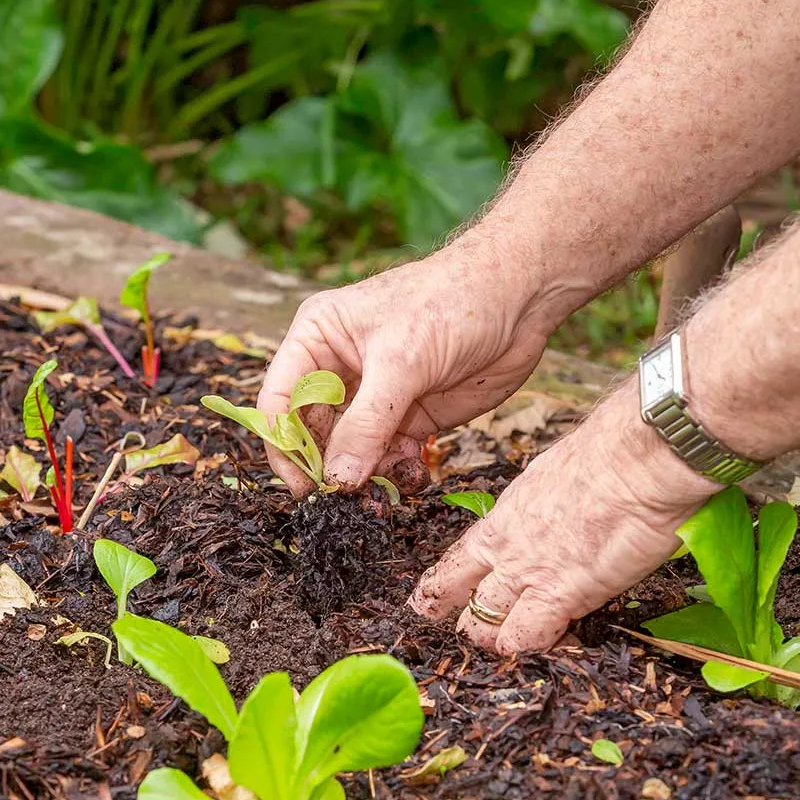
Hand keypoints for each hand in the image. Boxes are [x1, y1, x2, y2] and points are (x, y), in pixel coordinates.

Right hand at [257, 238, 559, 495]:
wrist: (520, 299)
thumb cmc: (452, 304)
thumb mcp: (401, 361)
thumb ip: (366, 424)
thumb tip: (337, 479)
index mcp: (318, 338)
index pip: (279, 400)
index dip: (284, 446)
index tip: (302, 486)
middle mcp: (339, 369)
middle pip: (313, 433)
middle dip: (328, 467)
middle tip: (346, 499)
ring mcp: (374, 397)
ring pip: (350, 452)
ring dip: (363, 476)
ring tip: (384, 490)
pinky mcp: (408, 418)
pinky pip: (386, 458)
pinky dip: (394, 472)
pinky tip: (412, 469)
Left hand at [411, 381, 713, 654]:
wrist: (632, 462)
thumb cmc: (605, 458)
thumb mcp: (549, 478)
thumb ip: (539, 507)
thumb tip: (546, 512)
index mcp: (502, 519)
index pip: (457, 563)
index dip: (442, 587)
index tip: (429, 602)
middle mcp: (505, 550)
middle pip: (464, 599)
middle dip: (465, 620)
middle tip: (473, 633)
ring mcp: (528, 575)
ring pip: (486, 625)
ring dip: (498, 639)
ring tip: (514, 643)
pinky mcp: (561, 596)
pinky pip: (527, 637)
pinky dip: (534, 646)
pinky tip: (551, 641)